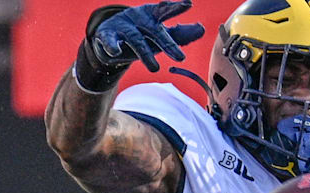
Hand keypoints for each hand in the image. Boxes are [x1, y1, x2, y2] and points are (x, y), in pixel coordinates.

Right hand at [83, 1, 204, 76]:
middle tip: (180, 57)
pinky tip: (115, 52)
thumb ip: (180, 33)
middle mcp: (138, 18)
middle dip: (167, 43)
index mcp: (152, 15)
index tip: (188, 4)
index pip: (166, 11)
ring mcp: (122, 26)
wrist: (108, 36)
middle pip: (154, 30)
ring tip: (155, 69)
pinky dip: (112, 46)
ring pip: (136, 40)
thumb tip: (202, 29)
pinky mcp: (107, 35)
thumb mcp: (159, 34)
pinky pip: (109, 41)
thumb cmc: (140, 33)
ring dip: (145, 54)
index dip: (176, 7)